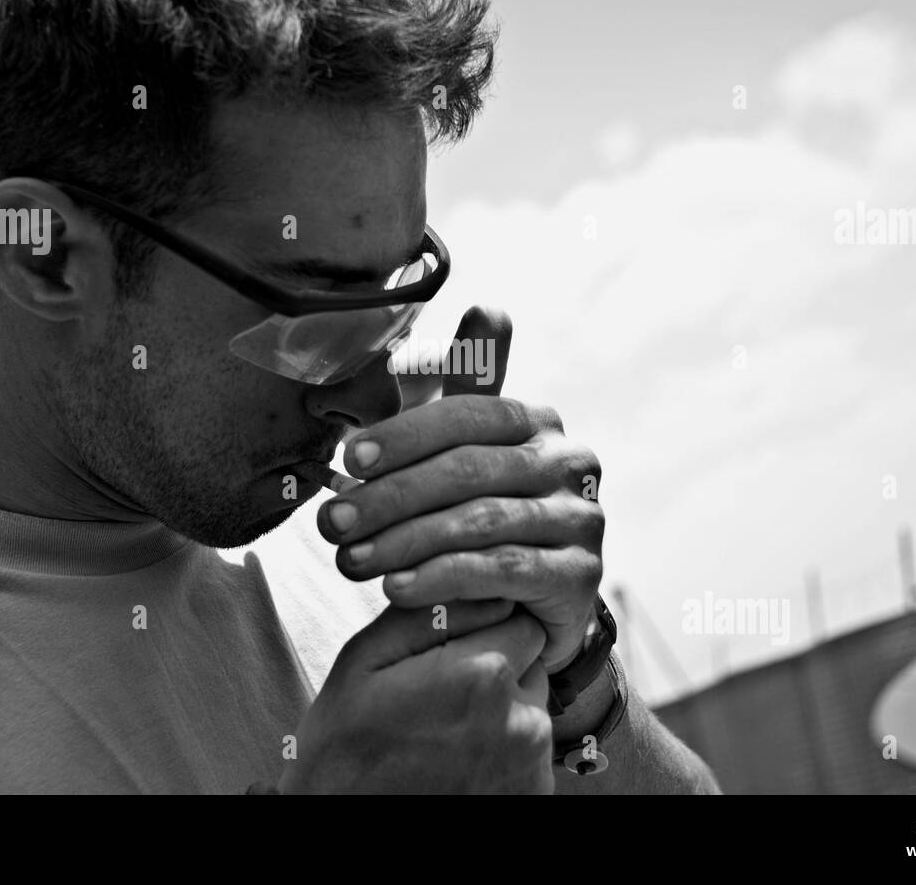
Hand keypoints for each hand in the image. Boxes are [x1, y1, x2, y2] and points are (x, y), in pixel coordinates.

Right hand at [277, 599, 553, 792]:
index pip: (516, 615)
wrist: (345, 835)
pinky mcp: (535, 795)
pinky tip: (456, 760)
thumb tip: (466, 574)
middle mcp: (522, 720)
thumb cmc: (344, 751)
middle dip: (495, 661)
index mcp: (481, 674)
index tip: (446, 645)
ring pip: (532, 703)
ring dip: (500, 706)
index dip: (481, 623)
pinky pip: (530, 749)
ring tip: (443, 730)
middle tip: (439, 690)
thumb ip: (422, 611)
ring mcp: (532, 764)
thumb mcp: (362, 664)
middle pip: (530, 658)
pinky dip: (502, 748)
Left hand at [317, 306, 603, 672]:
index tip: (348, 459)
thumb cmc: (482, 519)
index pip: (467, 414)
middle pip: (468, 469)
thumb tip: (480, 307)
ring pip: (481, 521)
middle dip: (390, 496)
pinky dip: (443, 577)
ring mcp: (582, 518)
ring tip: (351, 559)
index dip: (404, 434)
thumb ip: (456, 395)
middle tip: (333, 522)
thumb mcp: (462, 459)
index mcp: (537, 423)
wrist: (532, 607)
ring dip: (405, 541)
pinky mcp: (581, 574)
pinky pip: (503, 569)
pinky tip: (396, 588)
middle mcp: (569, 462)